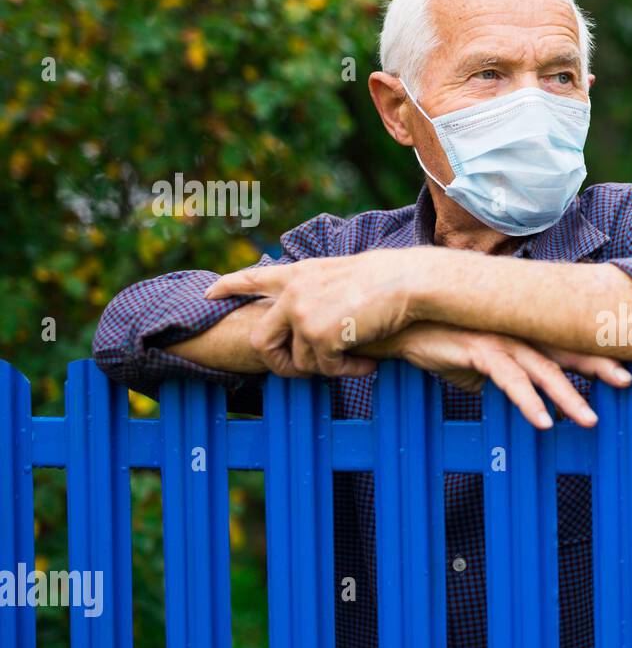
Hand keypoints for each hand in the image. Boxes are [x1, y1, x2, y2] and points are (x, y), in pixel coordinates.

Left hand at [204, 251, 426, 376]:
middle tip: (301, 372)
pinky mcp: (319, 336)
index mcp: (298, 275)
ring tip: (356, 362)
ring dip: (328, 369)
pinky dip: (347, 372)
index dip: (229, 287)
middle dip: (278, 363)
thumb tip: (311, 322)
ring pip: (301, 362)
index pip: (253, 278)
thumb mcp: (341, 276)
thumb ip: (318, 293)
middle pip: (261, 339)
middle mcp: (292, 295)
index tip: (209, 294)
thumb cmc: (386, 280)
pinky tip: (367, 365)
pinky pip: (325, 369)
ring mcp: (303, 316)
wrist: (405, 282)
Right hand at [375, 322, 631, 429]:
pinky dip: (529, 402)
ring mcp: (498, 339)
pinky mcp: (477, 350)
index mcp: (518, 334)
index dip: (594, 355)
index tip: (624, 368)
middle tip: (629, 382)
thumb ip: (492, 373)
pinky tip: (544, 422)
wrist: (397, 323)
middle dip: (598, 366)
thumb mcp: (471, 362)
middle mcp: (514, 333)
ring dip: (568, 397)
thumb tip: (498, 390)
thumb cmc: (435, 340)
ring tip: (590, 420)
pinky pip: (510, 380)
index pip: (564, 344)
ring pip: (543, 370)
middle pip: (564, 350)